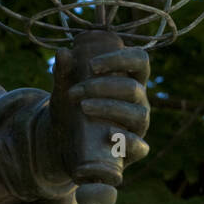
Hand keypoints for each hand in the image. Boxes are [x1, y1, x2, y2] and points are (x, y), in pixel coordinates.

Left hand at [44, 37, 150, 199]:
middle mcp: (138, 101)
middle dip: (103, 86)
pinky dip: (127, 140)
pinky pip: (140, 147)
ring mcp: (138, 126)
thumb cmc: (71, 105)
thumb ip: (64, 71)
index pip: (139, 60)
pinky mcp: (134, 150)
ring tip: (83, 107)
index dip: (120, 59)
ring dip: (110, 109)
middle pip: (133, 88)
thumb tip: (63, 53)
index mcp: (129, 78)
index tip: (91, 65)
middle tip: (75, 91)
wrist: (63, 140)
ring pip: (138, 114)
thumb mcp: (65, 88)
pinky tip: (109, 134)